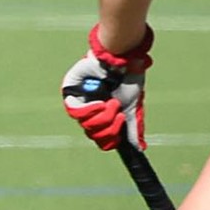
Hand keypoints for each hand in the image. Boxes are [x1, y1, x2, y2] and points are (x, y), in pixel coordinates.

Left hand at [61, 25, 152, 150]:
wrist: (123, 61)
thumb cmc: (127, 80)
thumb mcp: (132, 108)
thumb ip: (133, 128)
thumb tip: (139, 148)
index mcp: (102, 116)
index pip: (101, 139)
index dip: (111, 138)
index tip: (121, 124)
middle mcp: (90, 112)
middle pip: (94, 134)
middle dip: (110, 124)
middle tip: (118, 110)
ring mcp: (79, 102)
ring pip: (87, 125)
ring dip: (104, 116)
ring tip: (112, 102)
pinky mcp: (69, 92)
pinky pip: (75, 112)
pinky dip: (91, 110)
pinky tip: (101, 104)